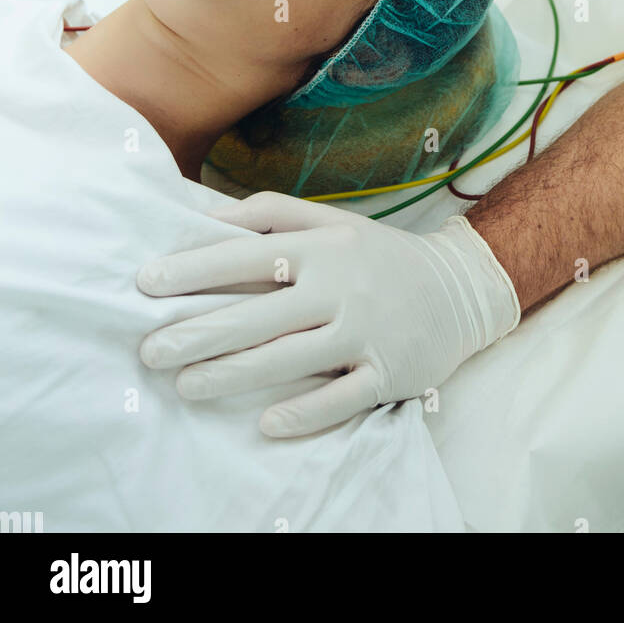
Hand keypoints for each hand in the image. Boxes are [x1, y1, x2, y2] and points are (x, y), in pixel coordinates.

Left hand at [137, 193, 519, 436]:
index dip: (196, 269)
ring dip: (233, 376)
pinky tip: (267, 423)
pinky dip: (305, 411)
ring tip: (186, 386)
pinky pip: (342, 397)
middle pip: (259, 315)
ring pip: (290, 359)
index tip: (148, 284)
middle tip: (150, 351)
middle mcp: (342, 287)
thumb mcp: (334, 221)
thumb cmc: (380, 255)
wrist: (462, 287)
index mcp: (324, 247)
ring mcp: (366, 332)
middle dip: (199, 333)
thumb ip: (272, 213)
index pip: (249, 255)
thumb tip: (208, 216)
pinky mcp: (389, 372)